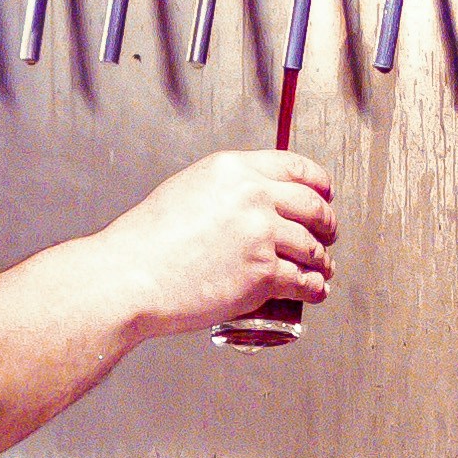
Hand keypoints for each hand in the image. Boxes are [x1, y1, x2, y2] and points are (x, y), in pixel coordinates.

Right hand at [105, 149, 340, 339]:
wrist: (130, 277)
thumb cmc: (146, 243)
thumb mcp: (186, 190)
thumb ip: (224, 191)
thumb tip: (250, 203)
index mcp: (233, 170)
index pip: (296, 167)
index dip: (319, 183)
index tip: (325, 193)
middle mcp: (253, 197)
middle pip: (313, 206)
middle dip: (327, 223)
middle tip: (326, 233)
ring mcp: (261, 235)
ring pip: (313, 247)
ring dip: (322, 260)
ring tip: (320, 267)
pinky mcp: (263, 273)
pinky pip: (304, 281)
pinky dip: (314, 288)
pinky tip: (313, 290)